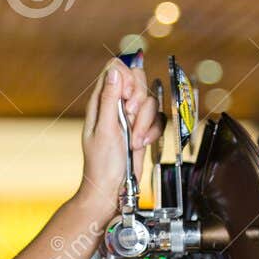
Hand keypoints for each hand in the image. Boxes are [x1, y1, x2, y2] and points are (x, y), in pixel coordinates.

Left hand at [75, 59, 162, 218]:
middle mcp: (116, 106)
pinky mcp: (143, 130)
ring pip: (149, 101)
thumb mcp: (105, 129)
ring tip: (134, 139)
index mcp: (101, 102)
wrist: (112, 189)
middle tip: (130, 117)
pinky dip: (152, 132)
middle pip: (137, 81)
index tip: (127, 98)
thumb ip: (110, 98)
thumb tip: (114, 70)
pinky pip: (157, 119)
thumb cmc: (102, 164)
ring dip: (145, 122)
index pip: (115, 69)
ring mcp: (130, 118)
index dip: (126, 79)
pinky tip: (141, 144)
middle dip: (139, 99)